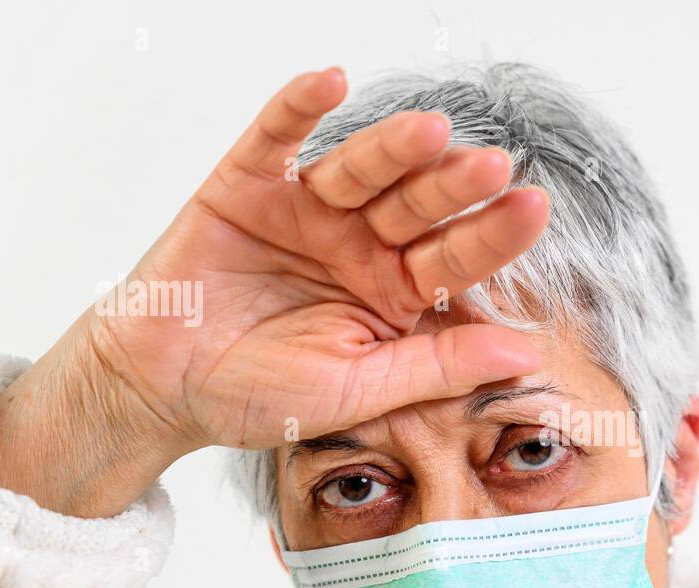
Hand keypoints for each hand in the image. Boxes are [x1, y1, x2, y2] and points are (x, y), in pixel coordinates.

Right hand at [96, 66, 547, 450]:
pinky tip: (329, 80)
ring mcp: (306, 210)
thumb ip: (439, 366)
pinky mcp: (248, 185)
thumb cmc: (260, 395)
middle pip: (416, 206)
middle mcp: (359, 243)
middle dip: (451, 186)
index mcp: (394, 291)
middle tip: (491, 164)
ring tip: (429, 130)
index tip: (534, 208)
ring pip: (358, 169)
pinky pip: (276, 139)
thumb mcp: (360, 389)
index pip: (454, 258)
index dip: (493, 234)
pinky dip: (297, 108)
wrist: (164, 388)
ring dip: (391, 148)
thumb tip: (530, 356)